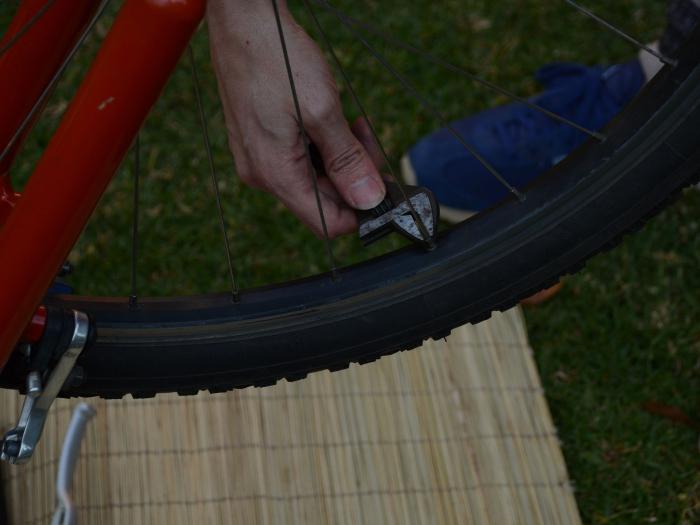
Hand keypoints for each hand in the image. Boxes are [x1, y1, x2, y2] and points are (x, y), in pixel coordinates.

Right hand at [207, 0, 385, 237]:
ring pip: (315, 178)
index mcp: (275, 174)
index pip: (327, 222)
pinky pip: (301, 159)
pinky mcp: (262, 142)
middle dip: (354, 175)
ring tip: (351, 122)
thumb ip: (348, 161)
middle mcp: (263, 173)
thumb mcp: (323, 110)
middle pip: (323, 200)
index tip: (384, 184)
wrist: (243, 20)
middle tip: (368, 137)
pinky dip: (323, 145)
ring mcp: (260, 158)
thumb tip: (368, 199)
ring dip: (341, 156)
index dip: (361, 211)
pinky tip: (331, 119)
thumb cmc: (277, 57)